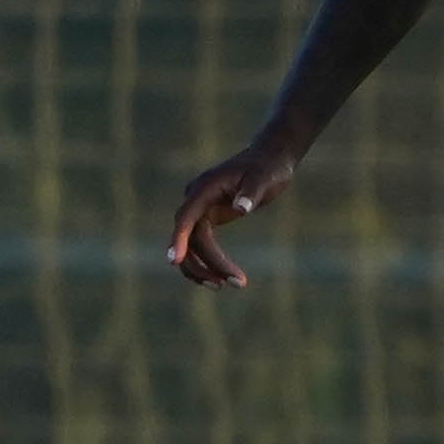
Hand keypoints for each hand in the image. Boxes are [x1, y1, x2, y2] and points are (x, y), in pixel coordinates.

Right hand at [166, 139, 298, 288]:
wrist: (270, 159)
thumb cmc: (268, 168)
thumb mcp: (265, 178)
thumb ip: (252, 192)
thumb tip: (241, 208)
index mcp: (205, 188)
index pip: (186, 217)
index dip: (179, 239)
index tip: (174, 261)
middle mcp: (196, 198)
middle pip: (190, 238)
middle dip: (207, 263)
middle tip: (237, 283)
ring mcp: (200, 208)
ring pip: (193, 245)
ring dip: (207, 268)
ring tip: (237, 284)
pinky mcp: (207, 217)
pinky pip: (200, 243)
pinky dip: (208, 261)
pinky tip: (222, 278)